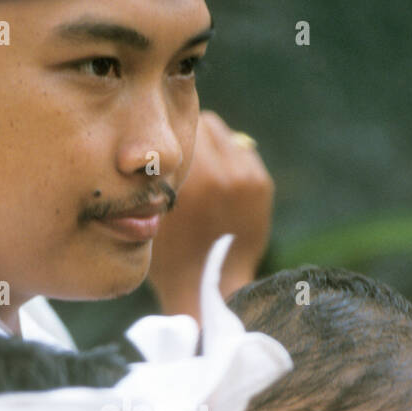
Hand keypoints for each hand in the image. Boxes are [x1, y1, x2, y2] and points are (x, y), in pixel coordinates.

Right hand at [148, 110, 273, 318]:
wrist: (210, 286)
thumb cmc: (170, 253)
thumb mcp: (150, 212)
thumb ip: (155, 175)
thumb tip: (154, 140)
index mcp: (193, 178)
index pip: (181, 125)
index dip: (169, 135)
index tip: (163, 148)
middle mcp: (224, 172)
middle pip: (205, 124)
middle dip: (193, 138)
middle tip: (182, 159)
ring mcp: (247, 178)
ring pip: (225, 135)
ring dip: (212, 148)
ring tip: (201, 173)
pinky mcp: (261, 184)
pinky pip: (241, 153)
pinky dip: (229, 162)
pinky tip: (219, 186)